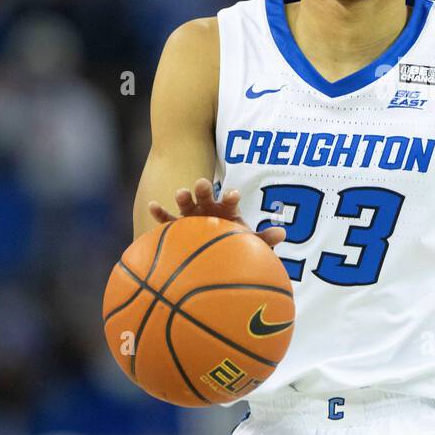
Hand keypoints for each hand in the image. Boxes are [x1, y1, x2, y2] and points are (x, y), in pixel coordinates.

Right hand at [149, 178, 286, 247]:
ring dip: (183, 196)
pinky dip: (159, 212)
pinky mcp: (178, 224)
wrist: (216, 252)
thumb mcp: (249, 242)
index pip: (231, 200)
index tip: (234, 194)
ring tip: (180, 192)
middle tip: (203, 182)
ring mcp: (192, 214)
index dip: (231, 196)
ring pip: (186, 202)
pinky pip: (167, 218)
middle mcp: (208, 207)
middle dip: (204, 188)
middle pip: (206, 194)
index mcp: (227, 209)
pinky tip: (152, 205)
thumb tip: (282, 233)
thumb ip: (263, 239)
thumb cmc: (234, 242)